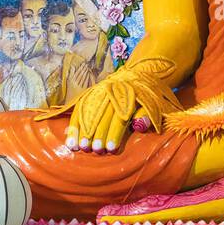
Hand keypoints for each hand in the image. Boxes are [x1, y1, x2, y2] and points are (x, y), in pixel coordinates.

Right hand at [39, 59, 180, 153]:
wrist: (137, 73)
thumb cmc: (147, 95)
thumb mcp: (153, 103)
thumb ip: (146, 114)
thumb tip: (139, 125)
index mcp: (127, 95)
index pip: (118, 117)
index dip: (114, 133)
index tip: (110, 149)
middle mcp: (110, 92)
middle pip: (101, 115)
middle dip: (97, 134)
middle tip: (94, 150)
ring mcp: (98, 92)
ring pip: (87, 112)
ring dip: (82, 130)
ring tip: (79, 147)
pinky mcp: (90, 94)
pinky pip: (79, 109)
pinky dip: (74, 124)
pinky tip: (70, 138)